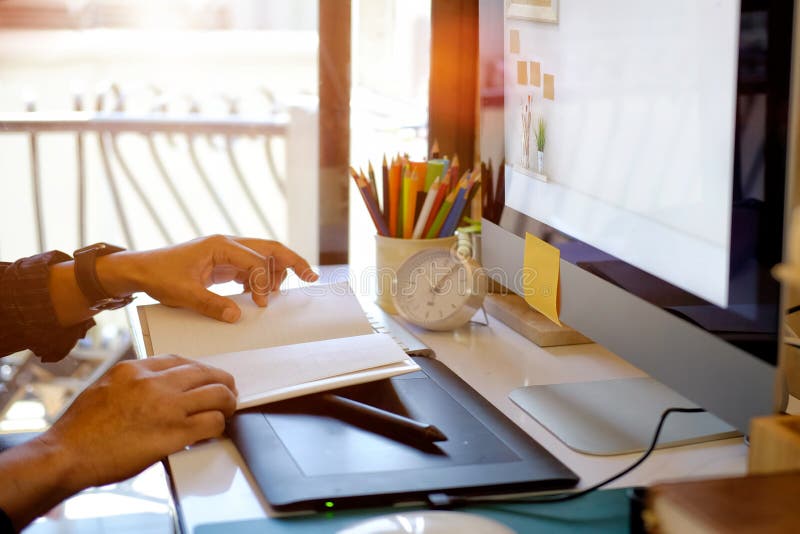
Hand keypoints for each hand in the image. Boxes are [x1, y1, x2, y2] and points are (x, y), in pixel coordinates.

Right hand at [38, 355, 237, 491]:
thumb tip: (157, 386)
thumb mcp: (106, 387)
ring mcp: (167, 406)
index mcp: (136, 368)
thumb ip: (134, 382)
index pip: (180, 360)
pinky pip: (213, 422)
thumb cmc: (81, 429)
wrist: (68, 453)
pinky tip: (215, 429)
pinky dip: (219, 425)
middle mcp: (154, 382)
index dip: (199, 370)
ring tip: (227, 409)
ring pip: (217, 394)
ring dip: (228, 402)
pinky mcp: (175, 433)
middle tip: (227, 391)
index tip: (204, 378)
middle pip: (205, 372)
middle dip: (221, 382)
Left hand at [99, 235, 318, 322]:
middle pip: (269, 248)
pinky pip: (251, 267)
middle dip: (292, 262)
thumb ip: (212, 305)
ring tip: (278, 294)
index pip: (255, 261)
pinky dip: (259, 280)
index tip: (262, 305)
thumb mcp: (184, 294)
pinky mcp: (223, 263)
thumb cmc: (159, 276)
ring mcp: (227, 252)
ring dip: (274, 273)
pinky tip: (257, 296)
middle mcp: (227, 244)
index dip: (263, 284)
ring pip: (263, 257)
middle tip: (311, 276)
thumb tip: (238, 316)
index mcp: (220, 246)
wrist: (140, 269)